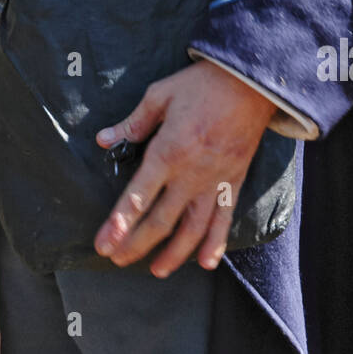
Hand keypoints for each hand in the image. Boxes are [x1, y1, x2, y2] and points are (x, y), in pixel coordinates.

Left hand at [93, 60, 275, 278]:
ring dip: (174, 253)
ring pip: (193, 228)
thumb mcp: (159, 95)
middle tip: (117, 260)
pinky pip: (224, 219)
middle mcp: (190, 174)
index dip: (119, 224)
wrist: (249, 83)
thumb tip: (103, 140)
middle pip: (161, 220)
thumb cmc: (200, 85)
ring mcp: (214, 181)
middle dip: (136, 244)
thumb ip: (132, 123)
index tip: (103, 244)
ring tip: (157, 270)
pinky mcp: (234, 181)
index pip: (137, 197)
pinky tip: (206, 262)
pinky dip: (216, 243)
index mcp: (167, 152)